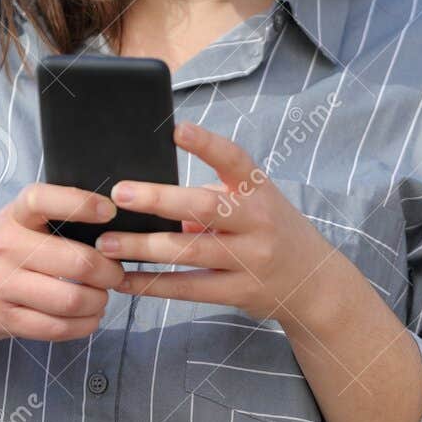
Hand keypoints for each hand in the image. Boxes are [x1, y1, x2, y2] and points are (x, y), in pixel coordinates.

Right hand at [0, 183, 124, 343]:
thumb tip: (109, 227)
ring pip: (71, 299)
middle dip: (109, 272)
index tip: (110, 212)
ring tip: (102, 297)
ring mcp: (3, 286)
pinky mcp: (6, 320)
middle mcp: (6, 248)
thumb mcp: (12, 222)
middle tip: (115, 274)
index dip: (81, 203)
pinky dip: (84, 325)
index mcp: (12, 217)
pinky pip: (56, 328)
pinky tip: (89, 317)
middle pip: (77, 261)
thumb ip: (50, 219)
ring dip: (99, 302)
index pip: (44, 200)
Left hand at [95, 121, 343, 325]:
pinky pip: (188, 288)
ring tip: (106, 243)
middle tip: (118, 193)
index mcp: (258, 191)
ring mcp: (250, 259)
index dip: (207, 144)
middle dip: (158, 199)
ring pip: (189, 252)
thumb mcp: (252, 204)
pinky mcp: (239, 292)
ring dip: (143, 247)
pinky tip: (123, 280)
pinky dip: (152, 285)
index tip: (177, 128)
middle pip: (205, 207)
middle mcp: (257, 222)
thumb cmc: (271, 230)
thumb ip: (210, 199)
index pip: (234, 160)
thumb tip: (155, 204)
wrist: (314, 283)